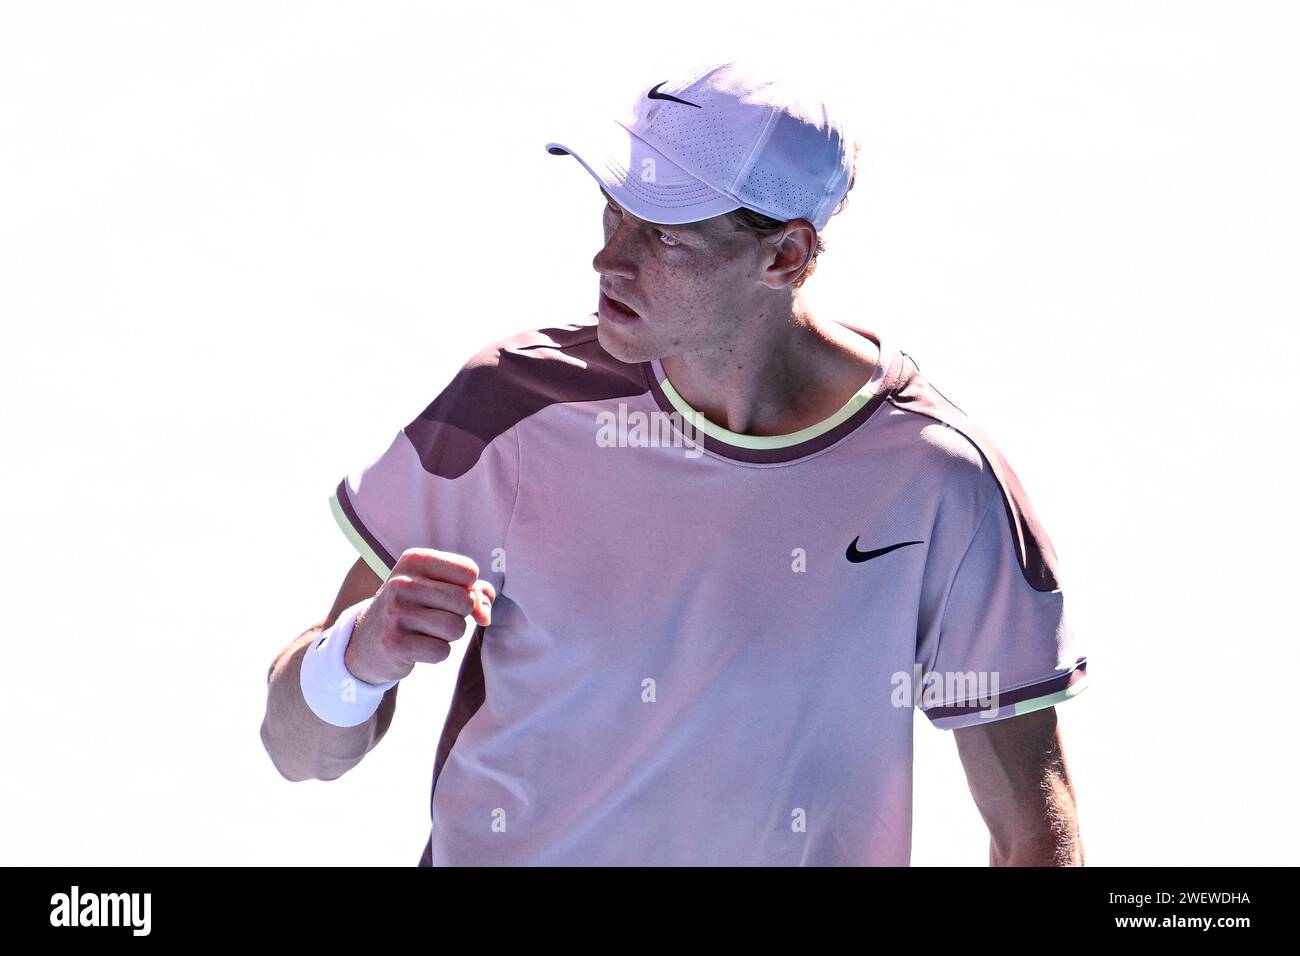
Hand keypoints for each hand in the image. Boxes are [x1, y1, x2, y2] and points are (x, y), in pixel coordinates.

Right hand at [344, 548, 494, 684]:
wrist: (367, 639)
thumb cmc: (414, 607)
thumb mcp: (438, 588)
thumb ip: (474, 593)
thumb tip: (486, 615)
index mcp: (414, 560)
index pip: (469, 571)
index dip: (468, 589)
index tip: (447, 594)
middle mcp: (402, 583)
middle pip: (465, 601)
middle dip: (461, 614)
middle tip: (438, 615)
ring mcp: (395, 613)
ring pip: (456, 628)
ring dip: (450, 635)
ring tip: (427, 630)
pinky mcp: (395, 643)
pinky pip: (442, 651)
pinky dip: (437, 653)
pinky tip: (418, 646)